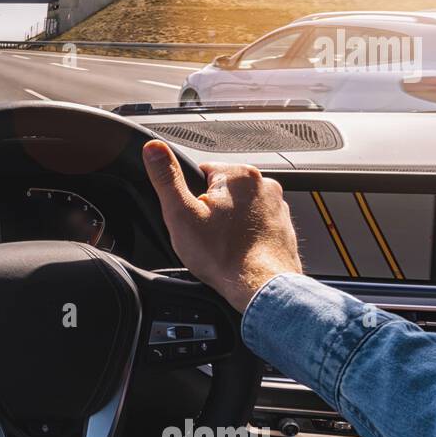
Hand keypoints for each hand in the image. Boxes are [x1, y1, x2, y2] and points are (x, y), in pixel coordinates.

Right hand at [141, 140, 301, 311]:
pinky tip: (238, 251)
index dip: (190, 197)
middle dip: (211, 211)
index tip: (192, 218)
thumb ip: (166, 178)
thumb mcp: (181, 214)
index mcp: (237, 174)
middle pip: (221, 191)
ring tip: (223, 245)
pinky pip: (256, 225)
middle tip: (206, 234)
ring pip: (240, 209)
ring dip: (229, 223)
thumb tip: (153, 149)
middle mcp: (263, 184)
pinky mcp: (282, 226)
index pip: (201, 173)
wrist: (260, 286)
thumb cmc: (224, 256)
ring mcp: (276, 206)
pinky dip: (246, 236)